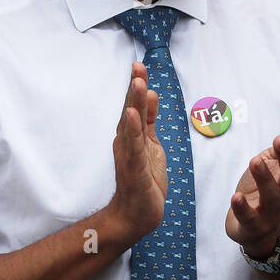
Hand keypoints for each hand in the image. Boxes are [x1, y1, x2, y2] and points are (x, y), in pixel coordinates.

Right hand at [107, 62, 166, 242]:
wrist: (137, 214)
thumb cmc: (145, 180)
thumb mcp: (151, 145)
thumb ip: (149, 121)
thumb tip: (151, 94)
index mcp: (133, 135)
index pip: (135, 106)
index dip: (138, 86)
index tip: (139, 65)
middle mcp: (127, 142)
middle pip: (131, 110)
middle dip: (135, 88)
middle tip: (137, 66)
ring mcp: (129, 154)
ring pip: (131, 125)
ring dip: (134, 103)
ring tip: (137, 83)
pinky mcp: (133, 169)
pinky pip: (133, 147)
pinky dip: (132, 131)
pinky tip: (131, 116)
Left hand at [227, 112, 279, 258]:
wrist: (259, 232)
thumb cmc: (265, 193)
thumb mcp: (274, 167)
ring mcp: (272, 212)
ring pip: (273, 197)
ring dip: (265, 179)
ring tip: (255, 161)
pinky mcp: (253, 226)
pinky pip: (249, 218)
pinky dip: (243, 208)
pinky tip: (236, 197)